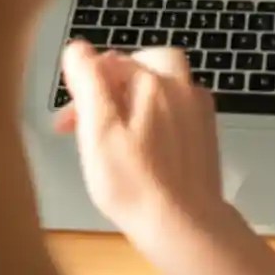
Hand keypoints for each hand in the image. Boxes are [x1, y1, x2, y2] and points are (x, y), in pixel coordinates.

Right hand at [54, 42, 274, 274]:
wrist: (184, 225)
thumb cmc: (136, 184)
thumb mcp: (98, 130)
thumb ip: (88, 82)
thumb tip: (78, 48)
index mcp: (154, 81)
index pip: (109, 61)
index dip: (83, 84)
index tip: (70, 116)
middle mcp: (182, 88)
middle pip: (142, 66)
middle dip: (112, 85)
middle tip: (92, 117)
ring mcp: (198, 111)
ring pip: (160, 88)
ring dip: (133, 101)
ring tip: (112, 136)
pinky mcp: (204, 134)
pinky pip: (175, 110)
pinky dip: (154, 119)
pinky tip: (141, 147)